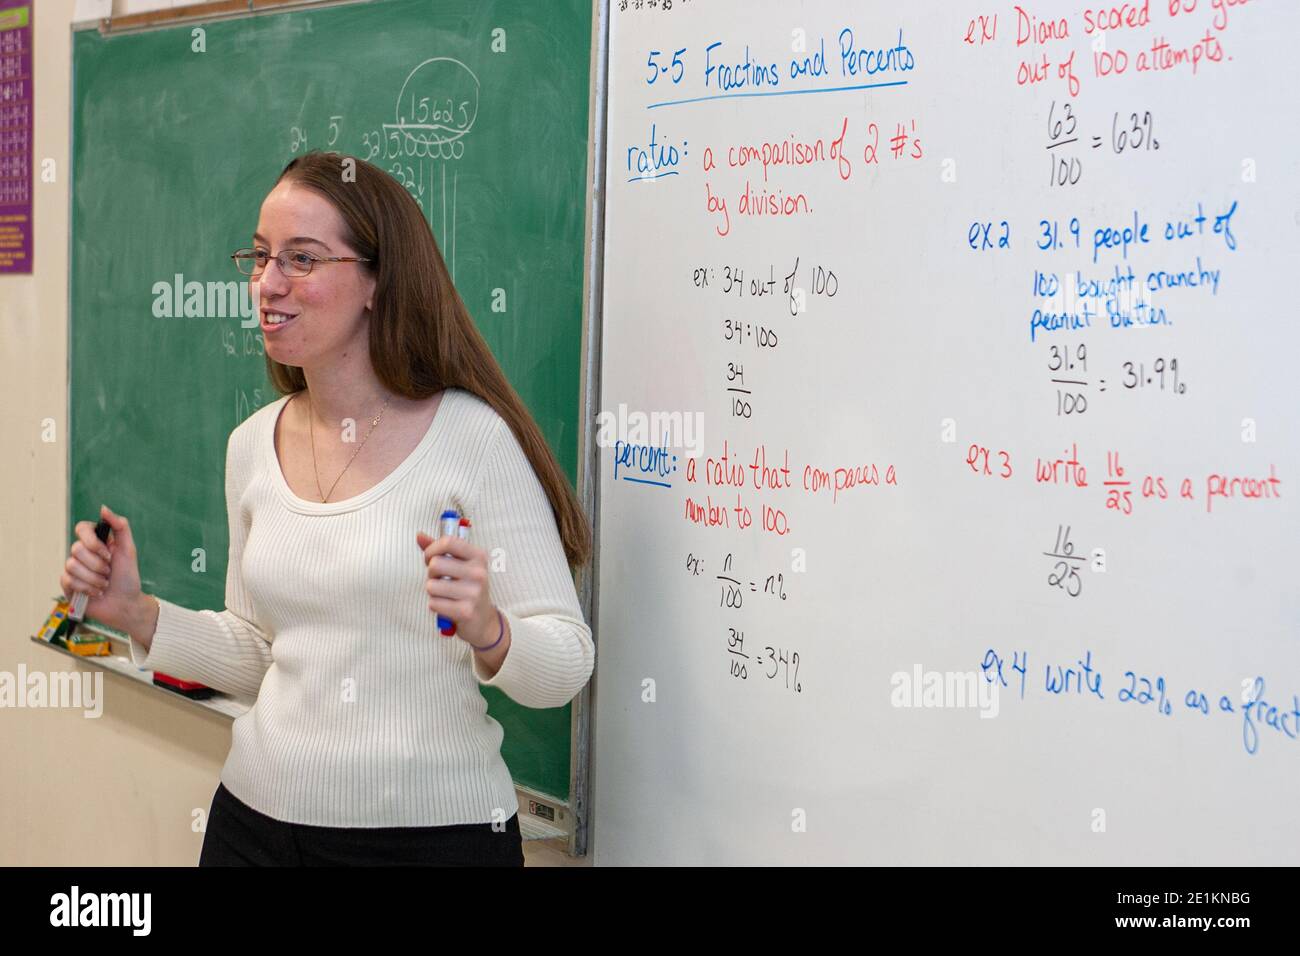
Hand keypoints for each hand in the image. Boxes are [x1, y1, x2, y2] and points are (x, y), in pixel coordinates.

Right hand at [61, 504, 142, 632]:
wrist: (125, 604)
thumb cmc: (128, 577)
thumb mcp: (128, 550)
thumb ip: (120, 526)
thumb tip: (103, 508)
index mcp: (96, 542)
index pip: (81, 528)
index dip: (92, 541)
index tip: (108, 553)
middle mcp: (83, 554)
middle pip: (76, 549)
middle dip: (98, 564)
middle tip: (110, 572)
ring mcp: (73, 569)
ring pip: (72, 565)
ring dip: (94, 578)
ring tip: (105, 584)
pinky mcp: (68, 585)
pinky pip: (68, 580)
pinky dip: (87, 588)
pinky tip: (96, 593)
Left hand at [415, 529, 495, 647]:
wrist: (483, 620)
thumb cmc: (467, 587)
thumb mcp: (460, 565)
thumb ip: (440, 550)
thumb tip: (419, 535)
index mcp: (479, 556)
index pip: (448, 542)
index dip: (432, 550)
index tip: (430, 558)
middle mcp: (479, 573)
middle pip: (435, 564)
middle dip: (431, 574)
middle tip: (441, 580)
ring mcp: (474, 593)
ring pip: (431, 586)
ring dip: (433, 592)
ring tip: (445, 595)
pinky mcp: (466, 611)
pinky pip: (433, 603)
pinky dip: (435, 606)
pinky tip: (447, 606)